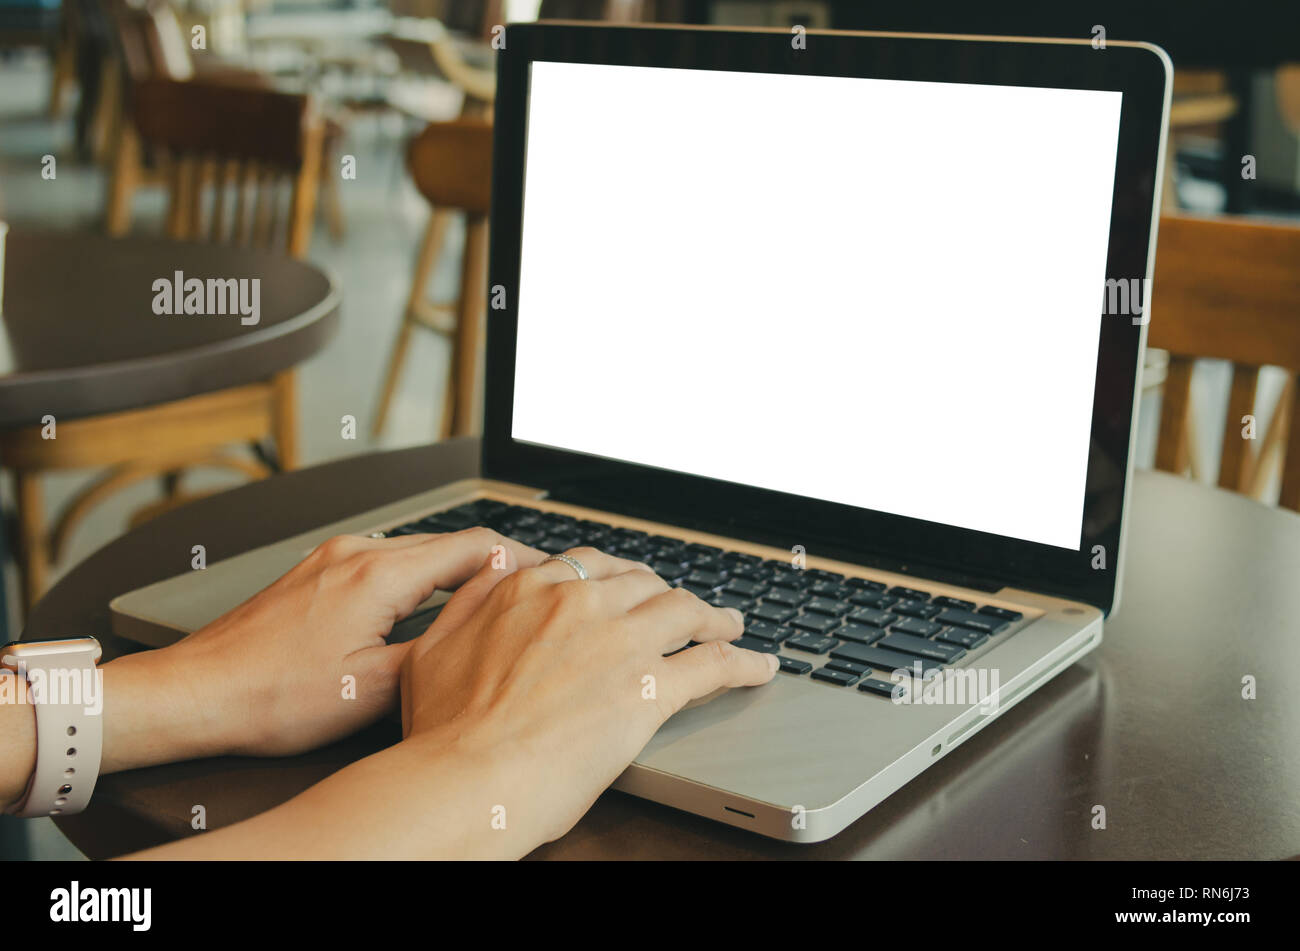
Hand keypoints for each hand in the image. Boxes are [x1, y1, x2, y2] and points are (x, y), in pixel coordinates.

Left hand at [104, 528, 542, 770]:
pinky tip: (420, 611)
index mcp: (378, 574)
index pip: (473, 545)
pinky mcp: (315, 572)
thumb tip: (477, 640)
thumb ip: (436, 654)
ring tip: (480, 607)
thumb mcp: (372, 691)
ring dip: (451, 574)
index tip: (546, 576)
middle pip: (447, 544)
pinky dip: (414, 581)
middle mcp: (356, 552)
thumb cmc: (269, 697)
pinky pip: (382, 564)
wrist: (196, 693)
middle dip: (491, 567)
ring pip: (414, 554)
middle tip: (525, 596)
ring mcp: (332, 557)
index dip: (519, 559)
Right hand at [399, 545, 777, 854]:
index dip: (620, 577)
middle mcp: (580, 603)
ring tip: (730, 627)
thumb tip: (492, 571)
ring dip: (714, 618)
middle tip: (683, 609)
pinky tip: (758, 667)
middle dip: (669, 594)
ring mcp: (620, 642)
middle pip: (645, 584)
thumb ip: (470, 599)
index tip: (632, 588)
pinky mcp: (651, 688)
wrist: (465, 777)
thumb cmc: (444, 730)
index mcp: (530, 590)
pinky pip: (714, 664)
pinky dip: (743, 662)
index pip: (591, 566)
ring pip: (686, 612)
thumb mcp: (435, 645)